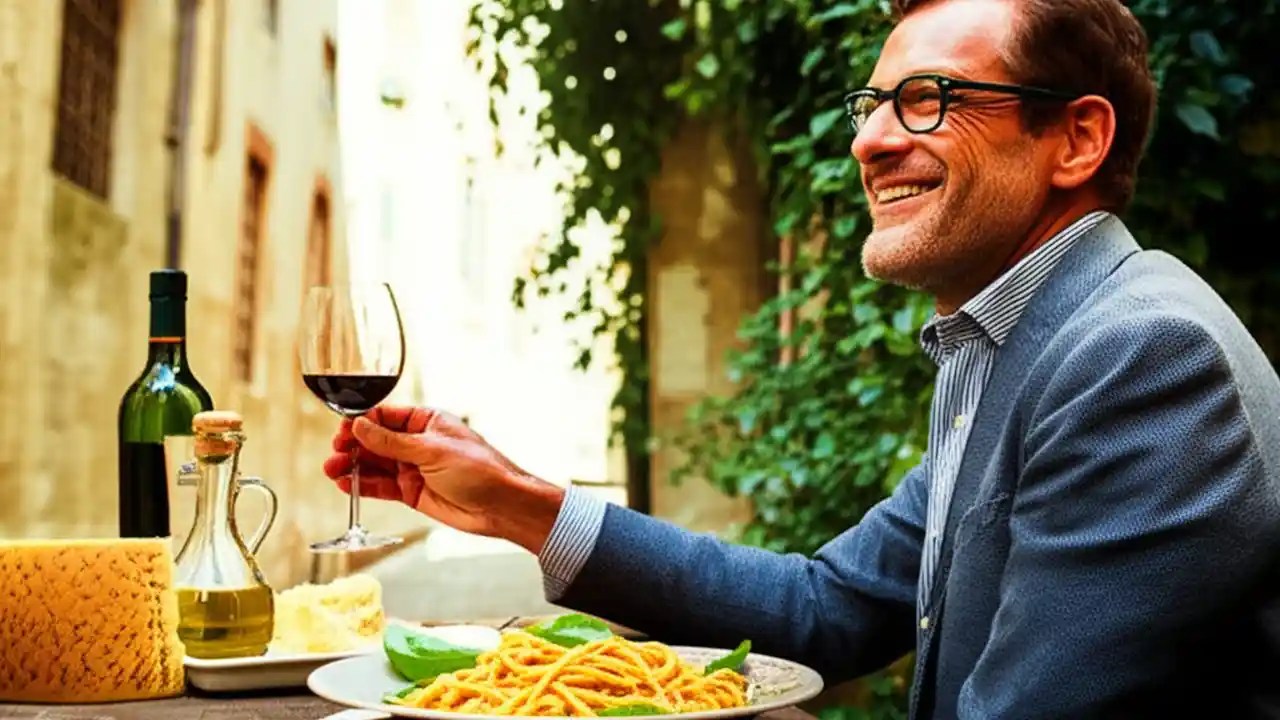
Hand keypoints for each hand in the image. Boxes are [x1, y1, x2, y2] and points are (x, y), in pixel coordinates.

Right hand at [322, 405, 564, 553]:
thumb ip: (392, 442)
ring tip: (333, 471)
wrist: (502, 505)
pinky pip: (382, 486)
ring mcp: (414, 468)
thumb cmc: (480, 469)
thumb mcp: (432, 450)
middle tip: (335, 454)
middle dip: (353, 446)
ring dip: (354, 467)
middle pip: (376, 441)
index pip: (385, 416)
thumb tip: (360, 426)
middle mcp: (418, 443)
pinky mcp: (413, 492)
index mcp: (427, 421)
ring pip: (376, 464)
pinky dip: (364, 485)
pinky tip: (346, 484)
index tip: (342, 432)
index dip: (361, 423)